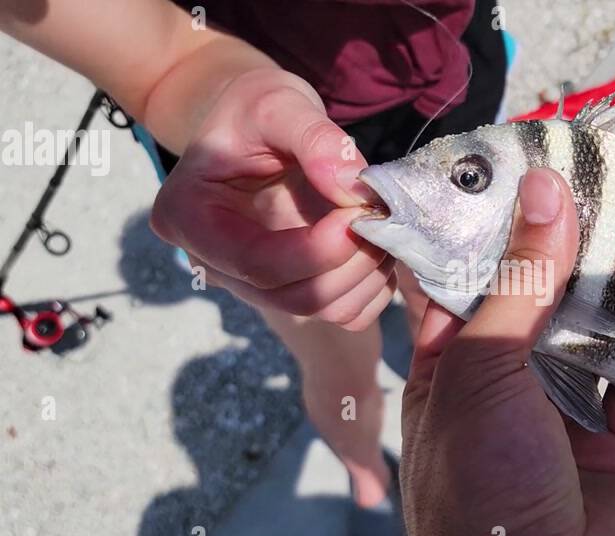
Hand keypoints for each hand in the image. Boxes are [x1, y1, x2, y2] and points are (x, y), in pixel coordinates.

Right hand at [151, 68, 395, 329]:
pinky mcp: (292, 289)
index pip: (256, 263)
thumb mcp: (277, 102)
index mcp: (189, 218)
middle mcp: (217, 264)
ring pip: (325, 310)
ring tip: (382, 221)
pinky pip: (345, 311)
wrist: (255, 124)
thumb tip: (354, 185)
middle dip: (351, 261)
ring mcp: (256, 284)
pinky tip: (378, 242)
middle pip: (295, 296)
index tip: (358, 211)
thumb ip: (314, 137)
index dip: (316, 249)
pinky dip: (374, 285)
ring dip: (369, 273)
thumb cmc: (254, 108)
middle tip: (380, 214)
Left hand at [400, 168, 614, 535]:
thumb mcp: (483, 374)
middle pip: (531, 304)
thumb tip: (542, 192)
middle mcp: (498, 391)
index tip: (521, 167)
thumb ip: (517, 285)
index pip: (461, 281)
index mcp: (444, 371)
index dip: (488, 226)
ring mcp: (555, 420)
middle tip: (597, 183)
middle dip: (561, 254)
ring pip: (585, 339)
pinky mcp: (611, 447)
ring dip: (610, 297)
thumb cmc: (486, 488)